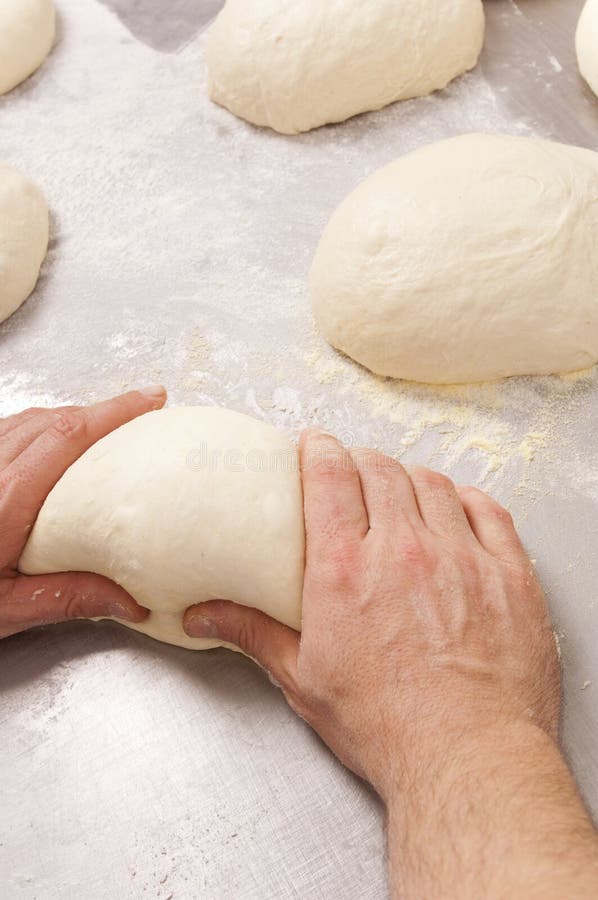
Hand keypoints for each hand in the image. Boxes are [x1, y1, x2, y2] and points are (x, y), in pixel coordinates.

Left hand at [0, 388, 165, 639]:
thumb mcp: (0, 613)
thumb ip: (66, 599)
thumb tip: (129, 601)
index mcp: (3, 499)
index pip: (69, 435)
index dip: (114, 411)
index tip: (149, 400)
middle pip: (51, 418)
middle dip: (101, 409)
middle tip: (139, 411)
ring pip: (25, 419)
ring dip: (69, 417)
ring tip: (103, 428)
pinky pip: (3, 432)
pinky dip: (36, 429)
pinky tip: (48, 446)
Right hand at [184, 429, 559, 797]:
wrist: (466, 759)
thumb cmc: (386, 726)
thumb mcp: (303, 679)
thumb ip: (252, 633)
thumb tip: (202, 616)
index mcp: (344, 569)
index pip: (330, 476)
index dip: (319, 449)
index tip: (314, 444)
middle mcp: (402, 550)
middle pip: (381, 470)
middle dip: (361, 459)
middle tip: (354, 470)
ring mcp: (461, 557)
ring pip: (432, 484)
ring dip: (410, 478)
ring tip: (402, 490)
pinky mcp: (508, 574)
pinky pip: (488, 511)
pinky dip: (467, 499)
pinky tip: (458, 507)